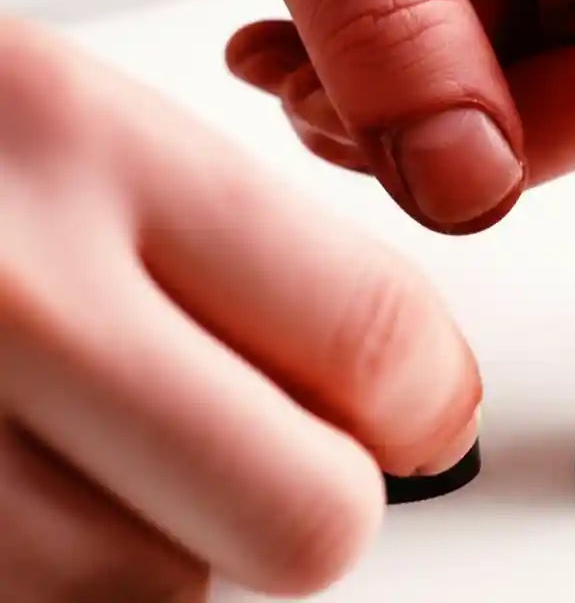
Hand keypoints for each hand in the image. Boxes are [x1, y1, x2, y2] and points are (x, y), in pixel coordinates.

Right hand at [0, 21, 480, 599]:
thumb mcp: (69, 118)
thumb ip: (237, 243)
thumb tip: (399, 381)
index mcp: (80, 143)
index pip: (376, 338)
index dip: (434, 404)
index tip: (433, 418)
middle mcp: (11, 297)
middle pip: (307, 518)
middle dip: (325, 498)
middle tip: (297, 455)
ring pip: (170, 589)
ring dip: (180, 537)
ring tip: (114, 439)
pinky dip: (81, 558)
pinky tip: (43, 470)